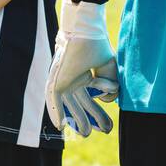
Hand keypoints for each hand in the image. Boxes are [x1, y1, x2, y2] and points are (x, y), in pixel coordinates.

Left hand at [45, 0, 118, 136]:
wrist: (83, 31)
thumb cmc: (94, 45)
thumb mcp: (108, 66)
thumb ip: (110, 83)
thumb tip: (109, 99)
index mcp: (85, 78)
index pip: (92, 100)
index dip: (101, 112)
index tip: (109, 124)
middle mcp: (74, 82)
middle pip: (82, 106)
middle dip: (92, 119)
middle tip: (105, 131)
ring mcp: (64, 83)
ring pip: (70, 107)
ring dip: (78, 121)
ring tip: (87, 134)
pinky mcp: (56, 82)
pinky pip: (54, 101)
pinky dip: (57, 113)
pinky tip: (61, 126)